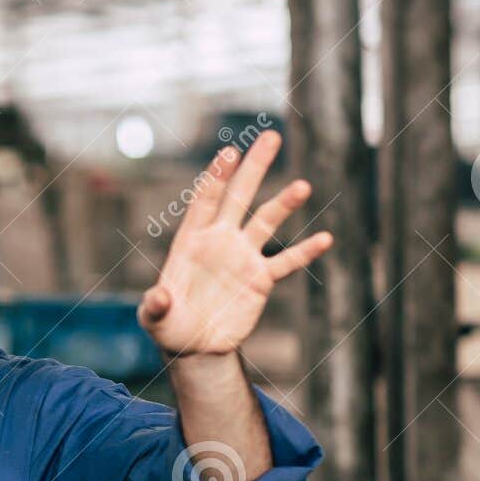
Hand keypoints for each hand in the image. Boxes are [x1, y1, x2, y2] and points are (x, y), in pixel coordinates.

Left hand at [139, 130, 332, 356]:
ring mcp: (242, 257)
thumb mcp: (155, 317)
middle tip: (271, 137)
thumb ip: (155, 306)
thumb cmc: (168, 324)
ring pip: (266, 222)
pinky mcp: (260, 279)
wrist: (194, 344)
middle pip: (239, 197)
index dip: (216, 177)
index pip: (205, 201)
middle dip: (253, 167)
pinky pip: (286, 262)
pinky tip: (325, 239)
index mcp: (191, 240)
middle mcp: (220, 241)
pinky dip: (305, 252)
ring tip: (302, 186)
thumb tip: (157, 298)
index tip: (228, 152)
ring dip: (284, 204)